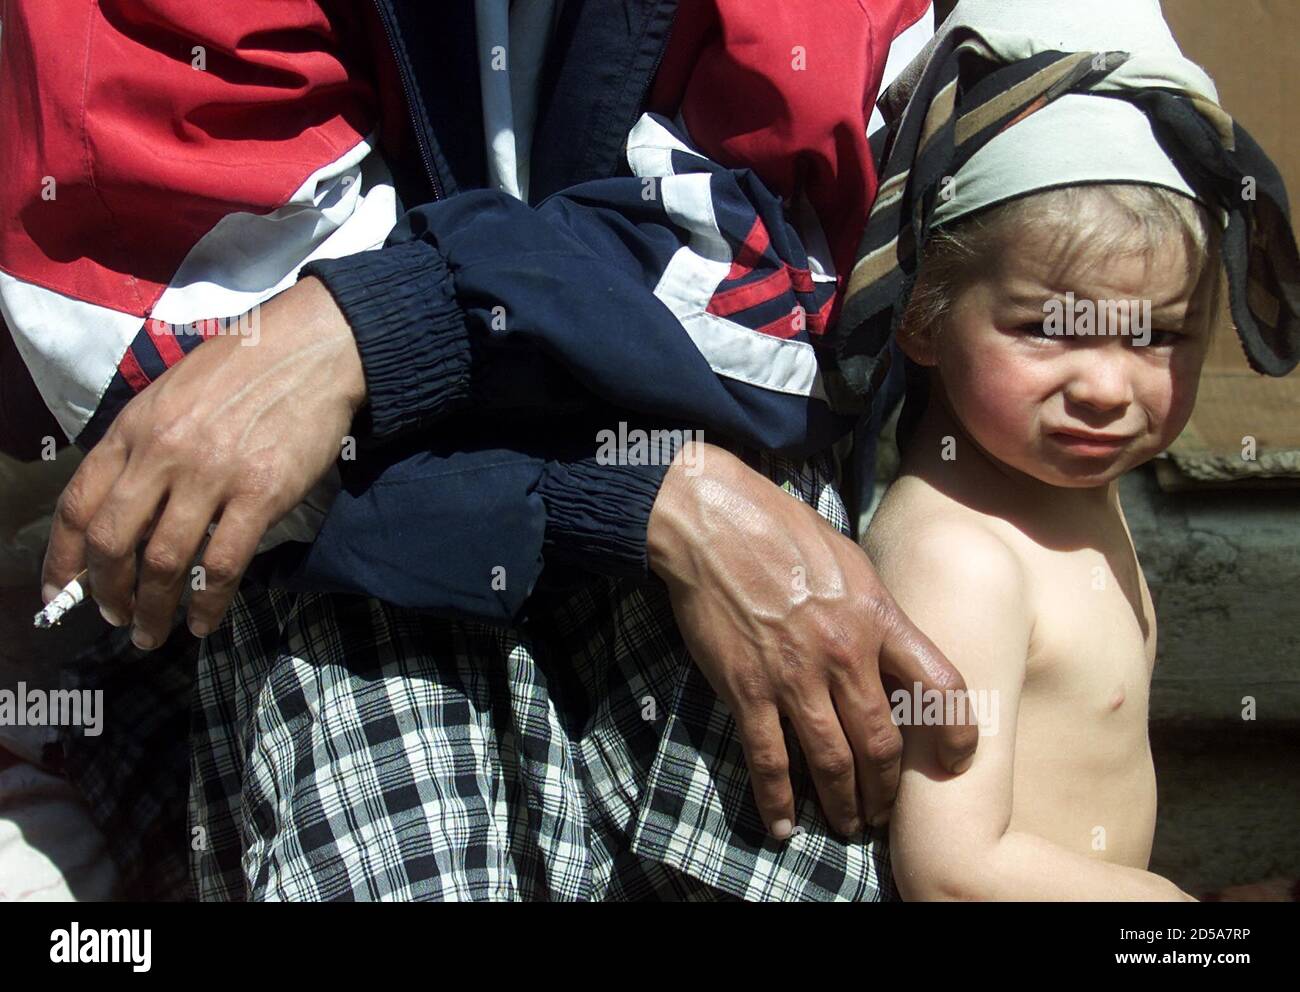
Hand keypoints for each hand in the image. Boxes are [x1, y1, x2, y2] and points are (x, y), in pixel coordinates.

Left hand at [40, 277, 365, 649]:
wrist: (311, 350)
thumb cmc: (242, 370)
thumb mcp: (171, 397)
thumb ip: (142, 447)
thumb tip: (124, 509)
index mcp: (133, 429)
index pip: (78, 504)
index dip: (62, 559)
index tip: (61, 595)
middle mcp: (163, 453)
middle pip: (114, 541)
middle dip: (107, 592)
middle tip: (116, 617)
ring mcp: (211, 475)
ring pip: (164, 561)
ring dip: (153, 608)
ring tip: (153, 633)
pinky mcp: (261, 494)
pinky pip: (223, 564)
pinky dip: (208, 603)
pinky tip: (204, 623)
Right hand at [647, 442, 976, 838]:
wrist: (713, 522)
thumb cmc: (782, 530)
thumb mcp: (850, 560)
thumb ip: (875, 609)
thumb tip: (890, 644)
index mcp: (878, 618)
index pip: (941, 685)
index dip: (958, 732)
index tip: (957, 761)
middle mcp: (845, 654)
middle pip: (882, 742)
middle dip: (886, 790)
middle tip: (882, 812)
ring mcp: (795, 675)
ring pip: (832, 761)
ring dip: (843, 804)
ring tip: (846, 826)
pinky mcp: (748, 689)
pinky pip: (769, 758)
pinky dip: (777, 799)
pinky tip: (783, 823)